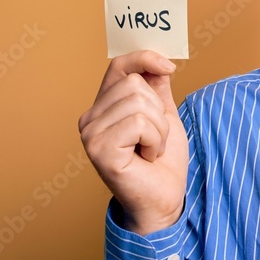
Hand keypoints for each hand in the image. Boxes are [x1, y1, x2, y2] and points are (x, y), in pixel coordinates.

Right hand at [78, 51, 188, 234]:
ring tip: (152, 149)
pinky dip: (155, 140)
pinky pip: (139, 123)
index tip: (170, 67)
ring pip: (139, 103)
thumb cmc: (163, 162)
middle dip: (159, 111)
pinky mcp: (99, 150)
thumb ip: (157, 89)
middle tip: (155, 139)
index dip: (144, 59)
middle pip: (134, 84)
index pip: (118, 67)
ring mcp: (91, 135)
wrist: (164, 199)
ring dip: (159, 129)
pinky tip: (147, 158)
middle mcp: (90, 119)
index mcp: (102, 108)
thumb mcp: (164, 116)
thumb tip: (157, 62)